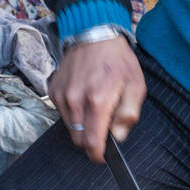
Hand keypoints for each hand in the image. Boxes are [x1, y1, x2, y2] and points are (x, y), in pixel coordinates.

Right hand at [47, 37, 146, 163]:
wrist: (93, 34)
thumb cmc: (117, 60)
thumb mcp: (136, 85)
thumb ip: (128, 114)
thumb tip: (118, 136)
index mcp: (97, 101)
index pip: (91, 142)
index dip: (97, 155)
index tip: (102, 156)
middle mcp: (75, 100)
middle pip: (78, 139)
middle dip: (90, 139)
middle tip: (103, 125)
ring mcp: (61, 95)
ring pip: (70, 127)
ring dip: (82, 124)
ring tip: (94, 104)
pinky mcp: (53, 90)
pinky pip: (63, 112)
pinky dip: (73, 110)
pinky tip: (83, 95)